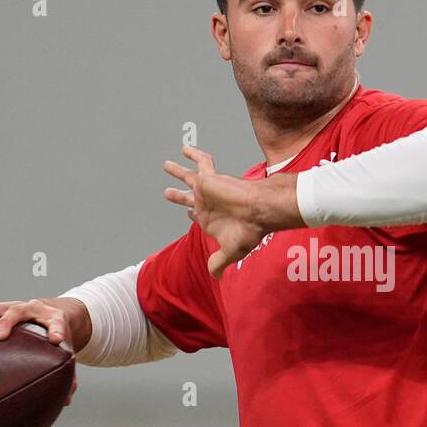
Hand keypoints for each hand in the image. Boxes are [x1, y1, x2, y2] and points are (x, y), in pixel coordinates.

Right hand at [0, 299, 78, 405]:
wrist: (51, 314)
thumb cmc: (56, 337)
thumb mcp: (63, 352)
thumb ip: (67, 375)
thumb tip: (66, 402)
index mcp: (53, 319)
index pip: (56, 324)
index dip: (56, 331)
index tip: (55, 339)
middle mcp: (31, 309)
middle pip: (19, 311)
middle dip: (8, 323)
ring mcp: (12, 307)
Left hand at [162, 145, 270, 278]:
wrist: (259, 210)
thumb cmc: (249, 230)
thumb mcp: (230, 252)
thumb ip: (219, 262)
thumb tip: (215, 276)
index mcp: (212, 220)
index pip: (198, 215)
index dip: (192, 214)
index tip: (188, 212)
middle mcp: (208, 204)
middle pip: (188, 197)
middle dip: (178, 196)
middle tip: (168, 193)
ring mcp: (208, 190)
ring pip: (188, 177)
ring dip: (178, 171)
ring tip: (166, 165)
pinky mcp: (210, 178)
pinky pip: (201, 163)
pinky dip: (194, 155)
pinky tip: (185, 149)